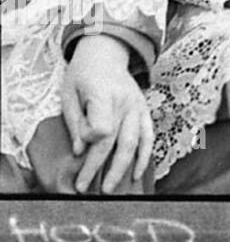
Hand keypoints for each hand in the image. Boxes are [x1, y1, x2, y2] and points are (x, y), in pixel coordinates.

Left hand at [60, 36, 152, 193]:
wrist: (106, 53)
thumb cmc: (82, 75)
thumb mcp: (69, 94)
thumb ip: (76, 123)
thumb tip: (80, 151)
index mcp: (104, 95)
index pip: (101, 126)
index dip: (91, 140)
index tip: (80, 150)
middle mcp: (125, 102)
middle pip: (117, 141)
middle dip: (102, 168)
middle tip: (86, 188)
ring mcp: (138, 107)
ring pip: (135, 142)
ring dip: (123, 167)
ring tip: (112, 187)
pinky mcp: (144, 110)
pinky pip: (148, 136)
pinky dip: (145, 155)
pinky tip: (137, 172)